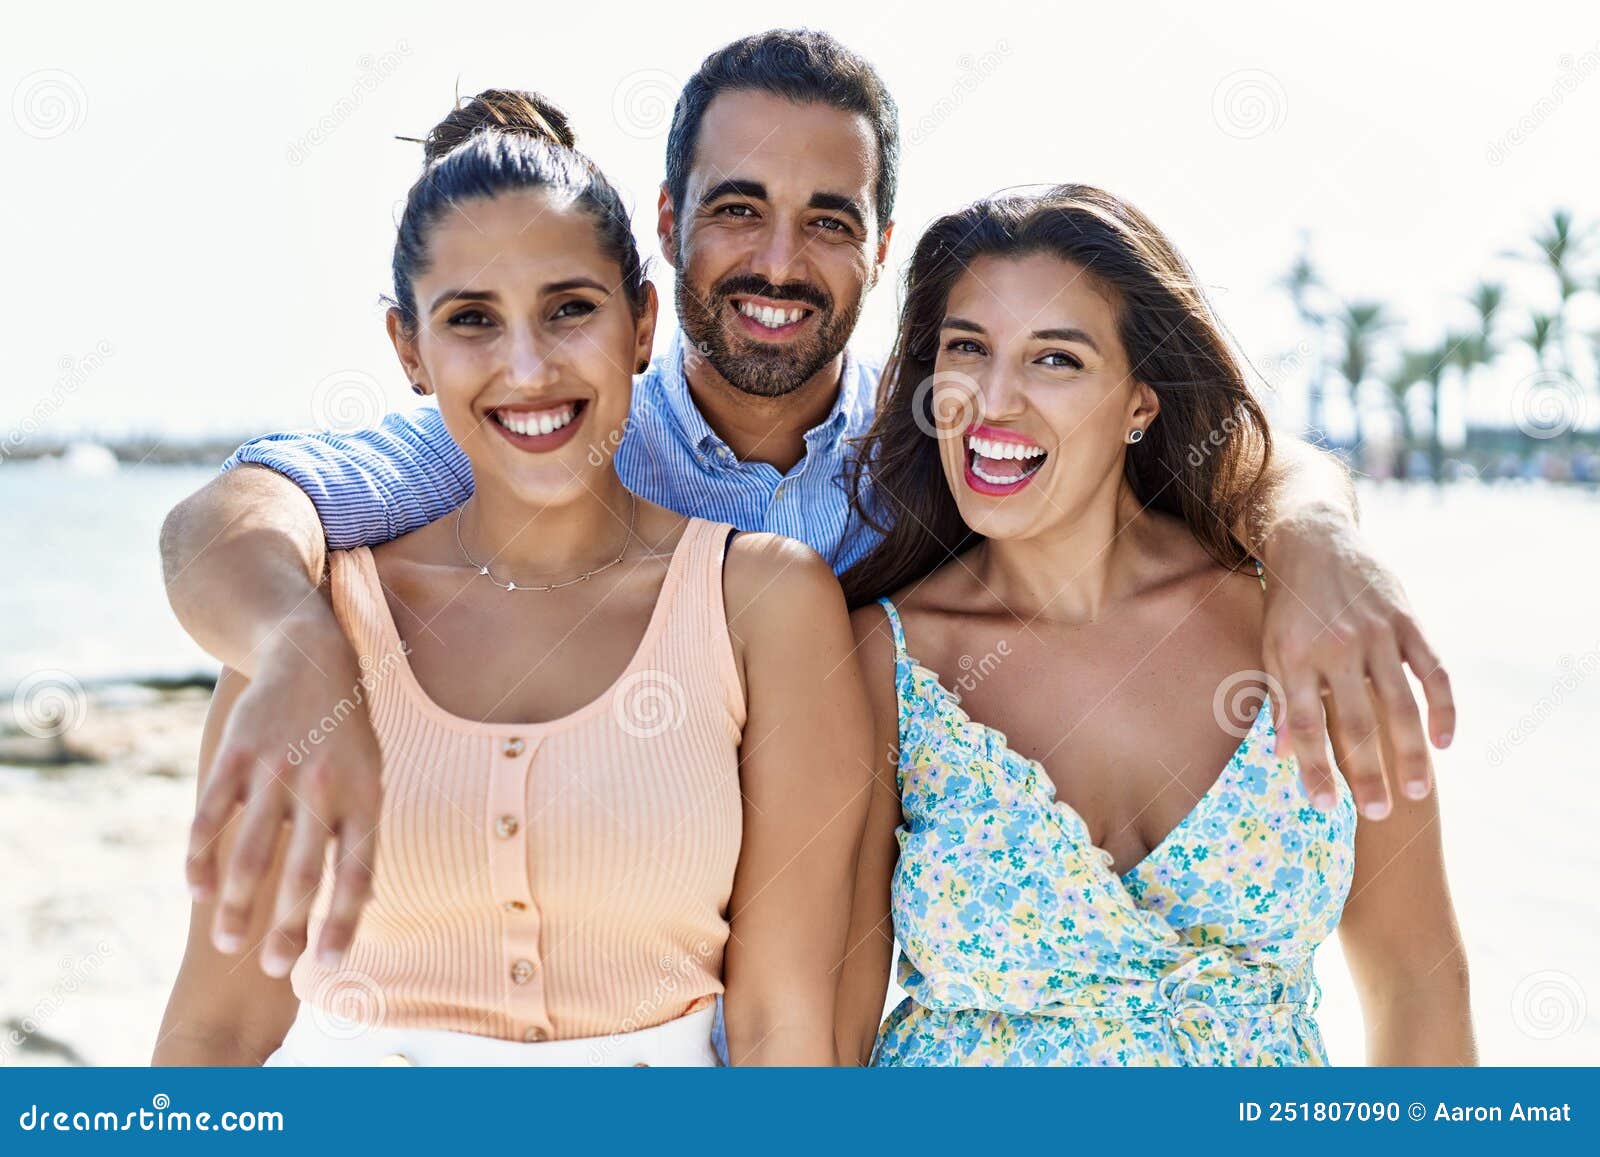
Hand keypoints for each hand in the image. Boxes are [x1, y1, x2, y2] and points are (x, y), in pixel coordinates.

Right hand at [185, 606, 382, 976]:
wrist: (311, 655)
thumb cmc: (347, 733)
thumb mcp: (370, 776)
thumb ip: (358, 834)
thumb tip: (360, 905)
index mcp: (364, 796)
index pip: (356, 873)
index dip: (342, 921)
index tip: (326, 964)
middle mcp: (323, 787)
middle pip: (302, 872)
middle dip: (285, 928)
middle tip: (270, 969)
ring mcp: (277, 770)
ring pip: (251, 852)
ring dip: (237, 905)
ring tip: (228, 943)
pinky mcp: (236, 754)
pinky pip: (211, 816)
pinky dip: (201, 858)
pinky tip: (197, 891)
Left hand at [1259, 511, 1454, 818]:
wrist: (1313, 539)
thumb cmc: (1288, 606)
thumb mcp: (1270, 648)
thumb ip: (1277, 701)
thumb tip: (1282, 756)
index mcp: (1293, 658)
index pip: (1303, 725)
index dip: (1313, 768)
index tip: (1322, 807)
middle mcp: (1335, 648)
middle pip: (1353, 722)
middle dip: (1366, 772)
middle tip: (1377, 814)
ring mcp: (1375, 634)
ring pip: (1399, 704)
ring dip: (1409, 752)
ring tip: (1415, 793)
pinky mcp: (1407, 621)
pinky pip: (1432, 671)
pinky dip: (1443, 707)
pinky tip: (1445, 742)